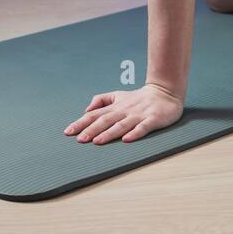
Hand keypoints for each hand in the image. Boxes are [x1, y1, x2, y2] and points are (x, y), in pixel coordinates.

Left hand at [63, 83, 183, 144]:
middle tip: (80, 139)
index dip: (81, 123)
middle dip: (92, 130)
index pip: (95, 115)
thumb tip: (86, 110)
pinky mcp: (153, 119)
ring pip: (122, 125)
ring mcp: (139, 115)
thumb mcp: (118, 95)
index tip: (68, 132)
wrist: (165, 92)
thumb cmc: (138, 98)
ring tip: (97, 141)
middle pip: (106, 120)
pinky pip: (143, 127)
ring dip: (109, 133)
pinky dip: (135, 133)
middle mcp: (125, 111)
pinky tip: (126, 140)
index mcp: (115, 107)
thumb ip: (101, 100)